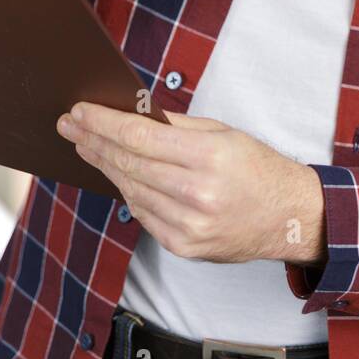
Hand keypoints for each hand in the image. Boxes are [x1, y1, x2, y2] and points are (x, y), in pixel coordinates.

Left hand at [57, 103, 327, 266]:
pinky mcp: (185, 247)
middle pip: (129, 163)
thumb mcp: (223, 133)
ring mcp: (189, 226)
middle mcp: (197, 194)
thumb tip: (133, 115)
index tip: (80, 111)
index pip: (139, 137)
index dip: (103, 123)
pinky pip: (144, 215)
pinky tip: (116, 176)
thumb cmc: (258, 168)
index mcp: (208, 157)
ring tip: (86, 147)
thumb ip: (176, 126)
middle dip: (94, 141)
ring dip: (105, 166)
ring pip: (131, 190)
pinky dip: (128, 193)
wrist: (288, 216)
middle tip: (70, 126)